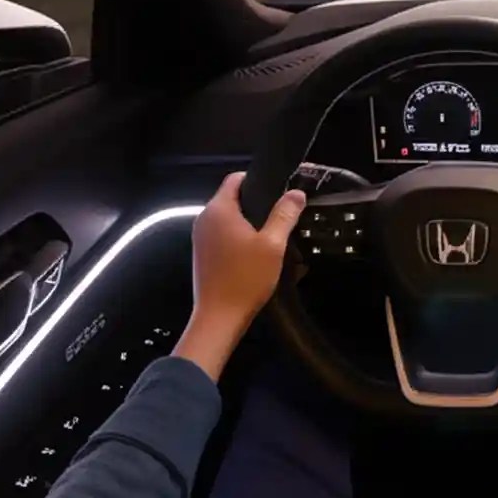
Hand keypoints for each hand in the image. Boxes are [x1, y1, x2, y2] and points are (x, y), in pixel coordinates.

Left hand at [172, 172, 305, 381]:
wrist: (219, 317)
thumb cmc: (246, 278)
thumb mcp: (273, 245)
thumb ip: (284, 215)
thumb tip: (296, 193)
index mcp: (219, 210)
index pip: (235, 179)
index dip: (258, 180)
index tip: (280, 191)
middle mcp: (204, 219)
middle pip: (233, 199)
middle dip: (257, 204)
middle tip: (283, 217)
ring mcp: (200, 238)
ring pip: (230, 219)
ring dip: (250, 224)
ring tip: (275, 237)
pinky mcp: (203, 254)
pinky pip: (224, 235)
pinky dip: (240, 238)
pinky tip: (258, 254)